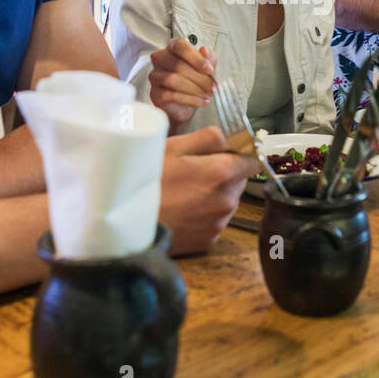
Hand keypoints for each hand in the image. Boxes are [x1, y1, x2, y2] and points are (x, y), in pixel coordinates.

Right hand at [148, 38, 216, 130]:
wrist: (186, 103)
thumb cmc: (195, 80)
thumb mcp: (206, 67)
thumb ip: (208, 57)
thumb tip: (204, 50)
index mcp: (173, 47)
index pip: (180, 46)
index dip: (196, 58)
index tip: (209, 69)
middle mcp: (160, 59)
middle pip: (178, 65)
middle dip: (199, 78)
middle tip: (212, 86)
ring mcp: (155, 76)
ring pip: (173, 80)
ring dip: (195, 89)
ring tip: (208, 94)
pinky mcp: (155, 93)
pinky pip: (172, 96)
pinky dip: (191, 100)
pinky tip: (202, 101)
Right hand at [159, 127, 253, 254]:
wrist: (126, 223)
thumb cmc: (147, 181)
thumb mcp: (173, 147)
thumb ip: (208, 137)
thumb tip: (229, 138)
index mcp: (222, 172)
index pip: (252, 160)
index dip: (238, 155)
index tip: (222, 155)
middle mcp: (227, 200)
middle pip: (239, 180)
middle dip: (224, 174)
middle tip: (193, 172)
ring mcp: (219, 222)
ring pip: (227, 201)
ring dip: (214, 195)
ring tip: (184, 192)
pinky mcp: (209, 240)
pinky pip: (215, 221)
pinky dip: (204, 214)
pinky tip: (183, 210)